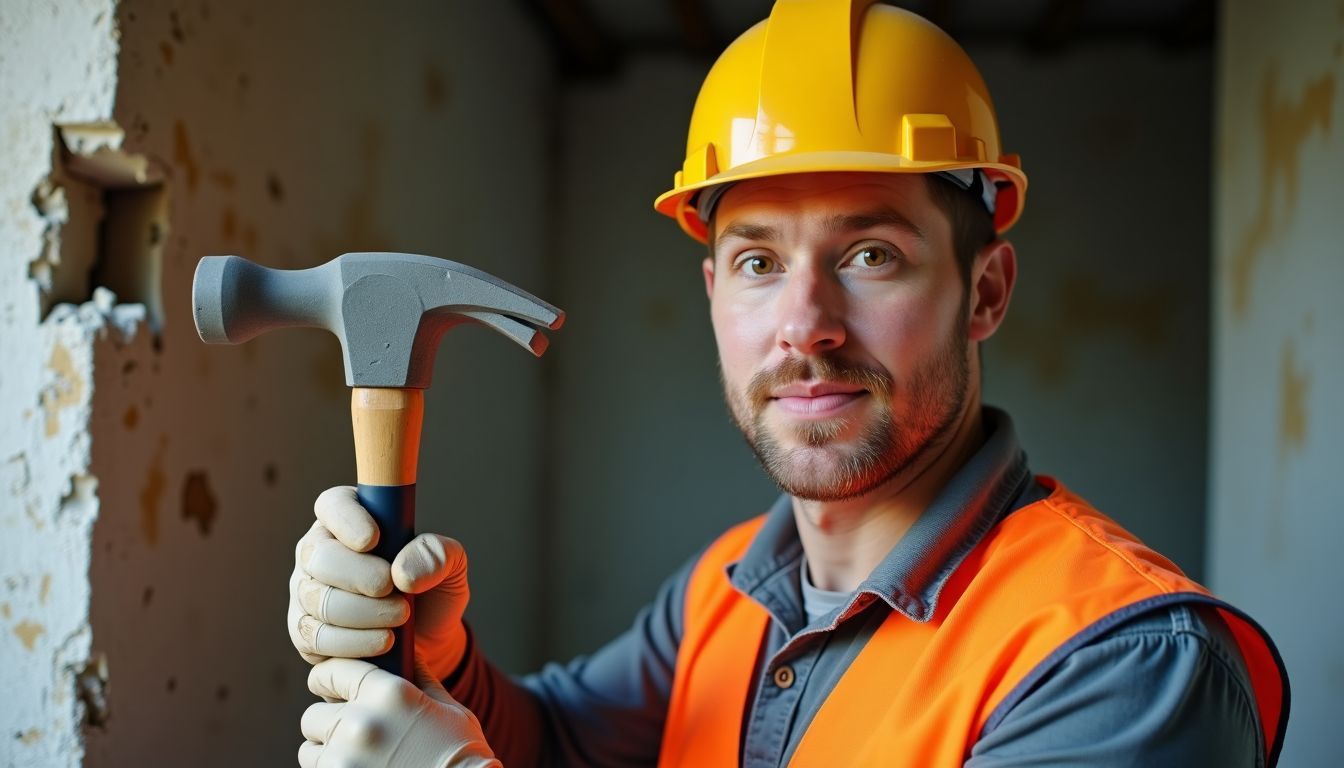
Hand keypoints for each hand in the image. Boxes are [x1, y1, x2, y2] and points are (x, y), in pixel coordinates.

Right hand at [289, 486, 471, 679]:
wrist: (427, 638)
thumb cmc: (431, 589)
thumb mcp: (450, 565)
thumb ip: (436, 554)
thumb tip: (402, 572)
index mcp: (349, 520)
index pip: (333, 505)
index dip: (347, 520)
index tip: (373, 539)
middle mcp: (318, 552)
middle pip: (317, 555)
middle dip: (357, 574)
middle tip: (392, 588)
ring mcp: (305, 592)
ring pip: (316, 599)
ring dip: (361, 612)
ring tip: (400, 617)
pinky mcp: (304, 632)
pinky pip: (313, 638)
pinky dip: (351, 643)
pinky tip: (382, 642)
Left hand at [299, 657, 499, 767]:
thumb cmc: (462, 753)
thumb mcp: (448, 708)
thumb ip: (420, 677)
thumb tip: (408, 653)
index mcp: (388, 693)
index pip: (331, 671)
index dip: (329, 678)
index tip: (331, 686)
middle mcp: (360, 722)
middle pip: (314, 714)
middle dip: (329, 721)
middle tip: (349, 729)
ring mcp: (345, 757)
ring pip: (309, 748)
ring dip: (326, 750)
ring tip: (355, 755)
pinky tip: (358, 767)